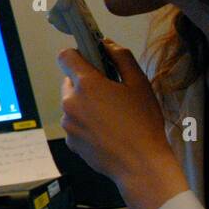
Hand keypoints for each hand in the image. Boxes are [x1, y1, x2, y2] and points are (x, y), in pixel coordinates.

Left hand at [58, 39, 188, 208]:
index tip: (91, 61)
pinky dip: (85, 123)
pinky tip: (106, 132)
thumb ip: (121, 58)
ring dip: (85, 104)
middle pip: (69, 81)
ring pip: (72, 104)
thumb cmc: (143, 123)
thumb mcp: (140, 84)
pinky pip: (74, 124)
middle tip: (110, 93)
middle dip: (86, 83)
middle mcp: (70, 103)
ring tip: (111, 116)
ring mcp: (68, 124)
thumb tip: (106, 43)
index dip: (77, 55)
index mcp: (87, 85)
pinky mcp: (70, 141)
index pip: (65, 57)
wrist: (140, 165)